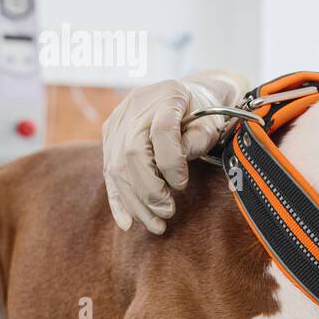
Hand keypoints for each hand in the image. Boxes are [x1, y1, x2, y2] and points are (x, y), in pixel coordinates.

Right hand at [102, 72, 245, 232]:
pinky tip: (127, 222)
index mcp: (168, 96)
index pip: (162, 132)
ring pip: (116, 167)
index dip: (171, 163)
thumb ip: (196, 144)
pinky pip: (108, 170)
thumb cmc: (204, 113)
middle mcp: (137, 106)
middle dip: (149, 191)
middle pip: (132, 154)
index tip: (182, 185)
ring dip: (135, 202)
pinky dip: (118, 199)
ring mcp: (118, 120)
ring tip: (156, 225)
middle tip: (167, 213)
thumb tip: (175, 180)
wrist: (187, 93)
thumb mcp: (210, 124)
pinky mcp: (109, 134)